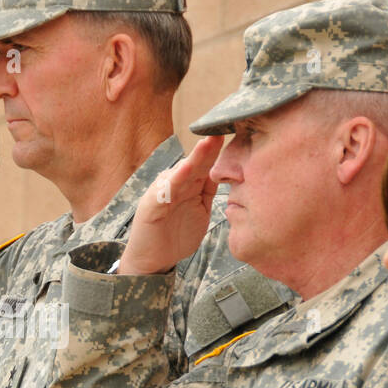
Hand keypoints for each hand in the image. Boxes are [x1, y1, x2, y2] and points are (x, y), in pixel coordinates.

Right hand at [117, 136, 222, 275]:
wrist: (151, 260)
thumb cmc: (176, 236)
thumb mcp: (201, 212)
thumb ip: (209, 192)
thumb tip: (229, 175)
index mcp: (189, 185)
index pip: (206, 163)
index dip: (219, 150)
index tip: (235, 132)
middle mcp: (176, 184)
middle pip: (196, 162)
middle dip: (210, 146)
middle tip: (224, 127)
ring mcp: (163, 193)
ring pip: (183, 171)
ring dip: (196, 157)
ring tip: (208, 142)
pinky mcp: (152, 205)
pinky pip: (166, 190)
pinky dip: (177, 179)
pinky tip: (187, 169)